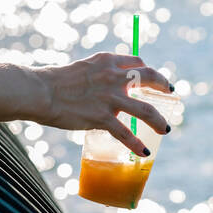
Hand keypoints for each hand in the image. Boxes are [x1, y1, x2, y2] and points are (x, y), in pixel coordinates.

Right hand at [35, 54, 173, 156]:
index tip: (152, 78)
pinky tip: (143, 151)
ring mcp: (110, 98)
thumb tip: (104, 87)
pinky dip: (136, 144)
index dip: (148, 70)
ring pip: (146, 110)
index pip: (137, 62)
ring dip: (159, 121)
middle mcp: (113, 76)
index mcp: (107, 61)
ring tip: (166, 129)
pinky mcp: (102, 117)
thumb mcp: (82, 68)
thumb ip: (98, 75)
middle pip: (149, 78)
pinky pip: (126, 133)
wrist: (41, 91)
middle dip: (163, 85)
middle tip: (171, 92)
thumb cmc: (55, 81)